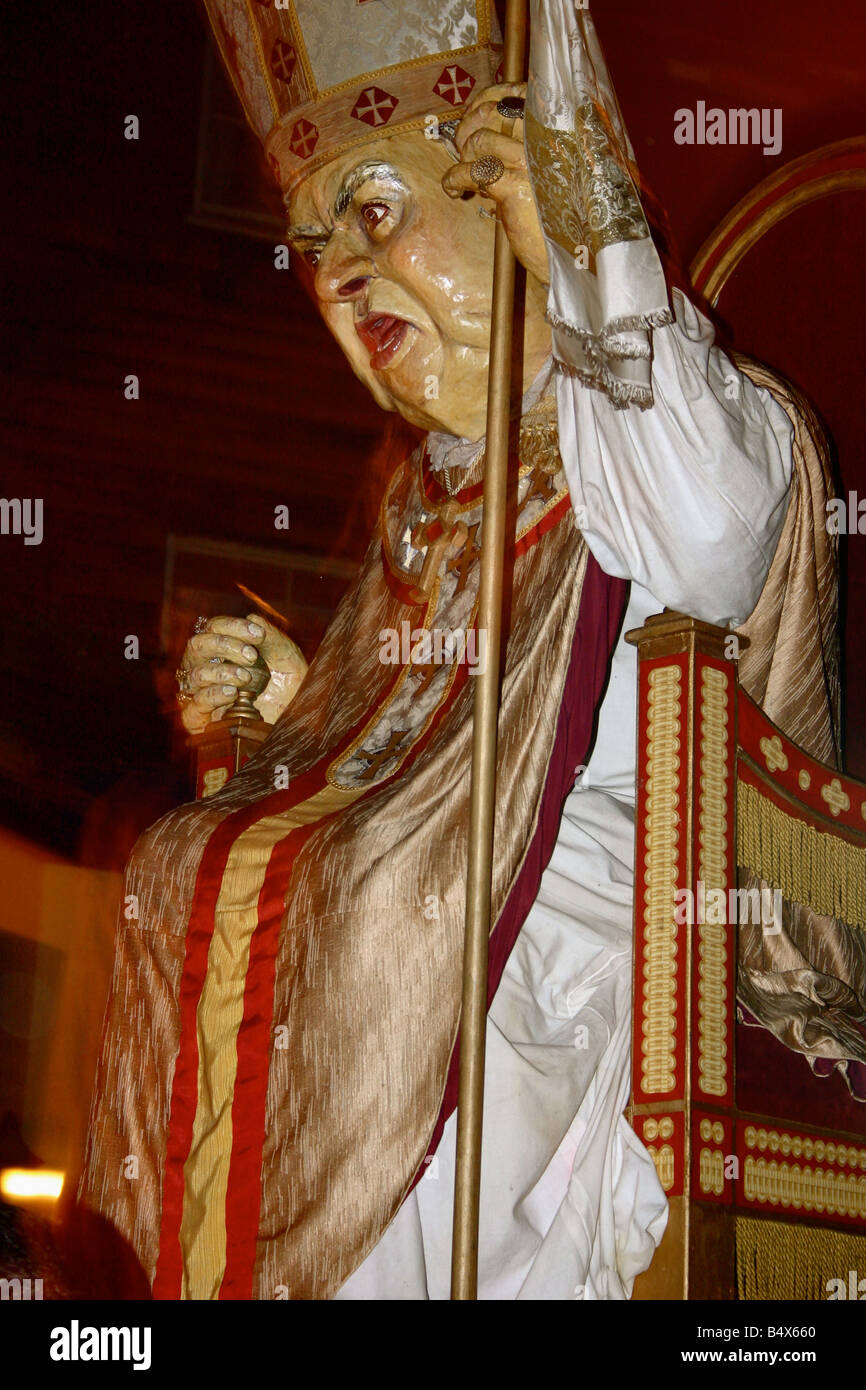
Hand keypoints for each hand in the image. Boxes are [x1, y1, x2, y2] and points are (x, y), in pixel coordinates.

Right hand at [176, 612, 307, 733]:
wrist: (297, 727)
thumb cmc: (292, 690)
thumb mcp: (289, 659)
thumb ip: (273, 637)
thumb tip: (251, 617)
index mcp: (225, 651)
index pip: (214, 628)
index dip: (233, 626)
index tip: (258, 634)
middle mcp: (209, 670)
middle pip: (197, 646)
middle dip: (224, 645)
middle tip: (252, 657)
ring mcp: (202, 695)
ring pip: (194, 674)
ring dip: (221, 671)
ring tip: (246, 678)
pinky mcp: (200, 722)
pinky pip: (193, 705)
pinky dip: (212, 695)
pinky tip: (232, 693)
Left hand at [441, 83, 548, 286]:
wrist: (578, 255)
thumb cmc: (566, 215)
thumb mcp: (553, 171)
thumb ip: (530, 147)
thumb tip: (489, 131)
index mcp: (557, 127)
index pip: (515, 93)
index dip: (486, 100)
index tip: (473, 117)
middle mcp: (546, 137)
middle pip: (492, 111)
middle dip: (467, 127)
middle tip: (463, 149)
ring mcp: (530, 161)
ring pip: (478, 139)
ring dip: (463, 157)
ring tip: (465, 177)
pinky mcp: (514, 187)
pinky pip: (471, 171)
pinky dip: (454, 179)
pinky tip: (455, 191)